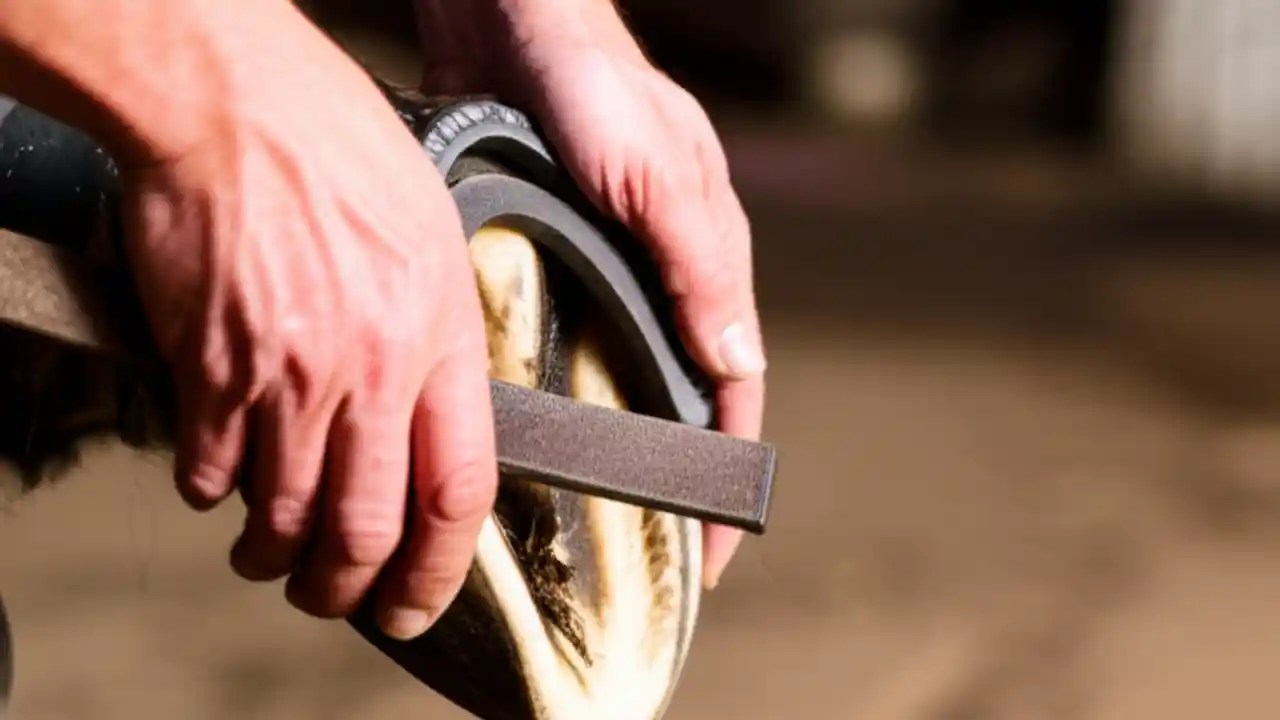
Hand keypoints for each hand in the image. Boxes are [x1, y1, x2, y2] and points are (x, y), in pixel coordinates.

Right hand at [118, 16, 496, 639]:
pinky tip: (218, 481)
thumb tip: (431, 417)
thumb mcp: (434, 239)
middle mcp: (371, 371)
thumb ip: (440, 337)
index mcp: (441, 340)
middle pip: (366, 529)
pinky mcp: (211, 368)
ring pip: (284, 515)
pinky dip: (213, 493)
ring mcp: (288, 375)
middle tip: (333, 596)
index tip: (417, 600)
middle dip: (347, 588)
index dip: (439, 568)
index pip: (459, 491)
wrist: (238, 103)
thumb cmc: (341, 149)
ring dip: (273, 555)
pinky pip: (210, 471)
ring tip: (268, 556)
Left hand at [422, 9, 766, 588]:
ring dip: (608, 443)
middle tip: (632, 560)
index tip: (705, 559)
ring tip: (570, 518)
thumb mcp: (653, 168)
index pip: (730, 391)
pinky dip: (556, 396)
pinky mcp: (549, 253)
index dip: (722, 476)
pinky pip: (563, 342)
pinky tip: (520, 434)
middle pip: (677, 397)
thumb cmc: (587, 78)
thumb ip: (696, 262)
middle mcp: (660, 271)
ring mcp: (604, 265)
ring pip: (619, 377)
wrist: (507, 13)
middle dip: (667, 478)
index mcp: (704, 257)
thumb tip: (735, 360)